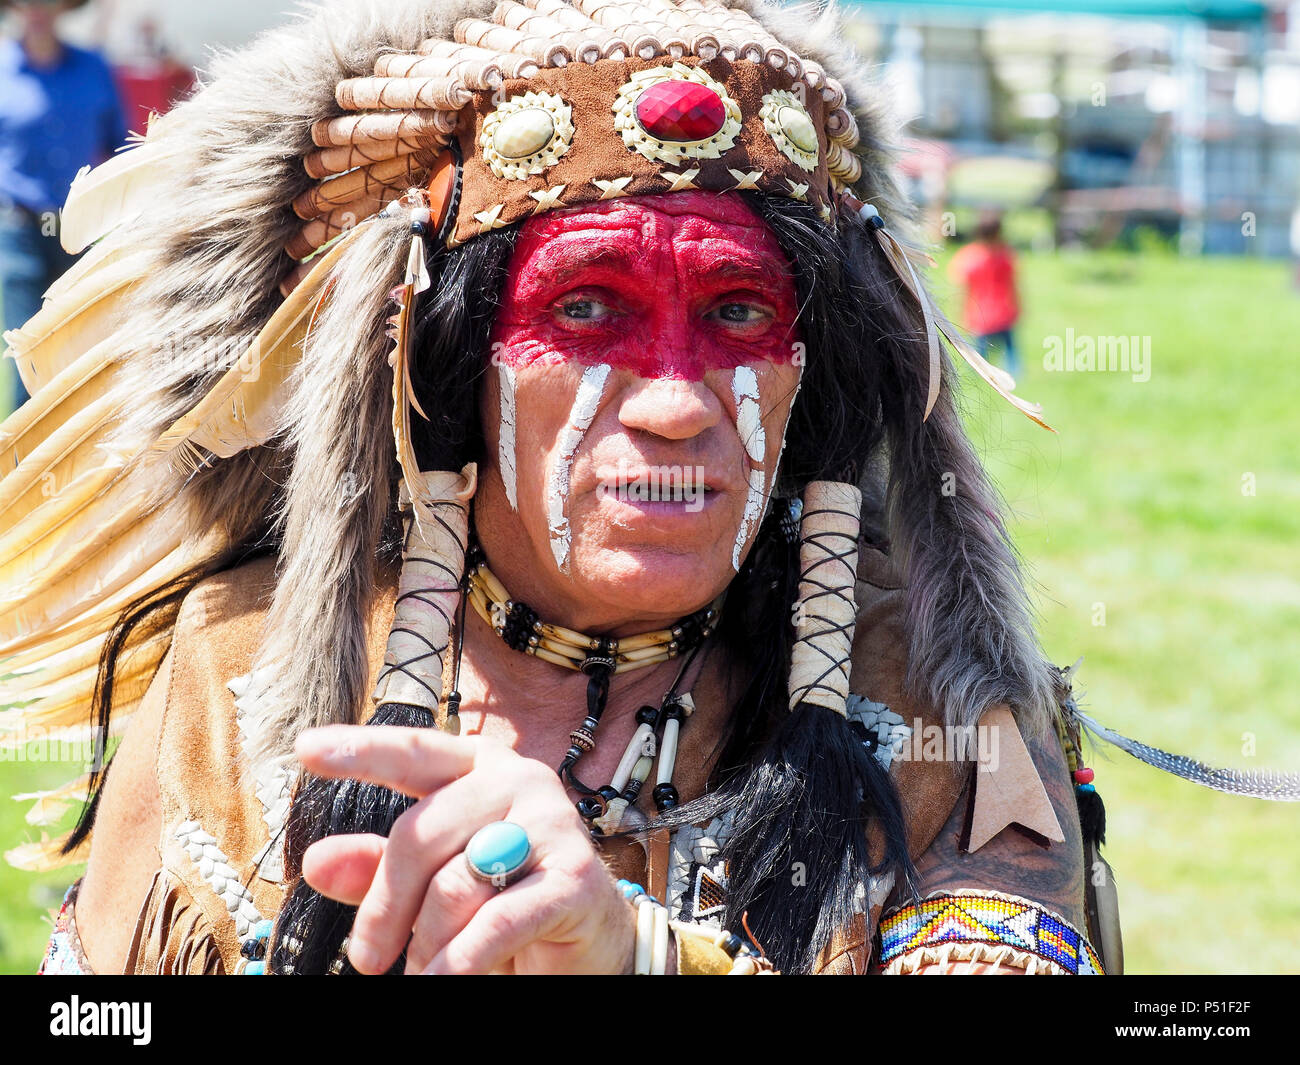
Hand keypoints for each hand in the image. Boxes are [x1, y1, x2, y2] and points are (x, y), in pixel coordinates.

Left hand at [294, 724, 637, 974]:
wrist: (590, 940)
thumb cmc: (505, 897)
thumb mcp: (435, 879)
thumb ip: (380, 866)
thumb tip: (318, 861)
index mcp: (481, 767)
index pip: (415, 752)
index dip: (363, 750)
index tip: (308, 750)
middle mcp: (519, 780)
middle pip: (420, 833)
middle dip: (386, 905)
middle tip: (367, 960)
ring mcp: (551, 824)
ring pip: (454, 882)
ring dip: (427, 941)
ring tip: (424, 970)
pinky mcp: (574, 877)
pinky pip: (496, 922)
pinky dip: (461, 961)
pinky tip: (443, 978)